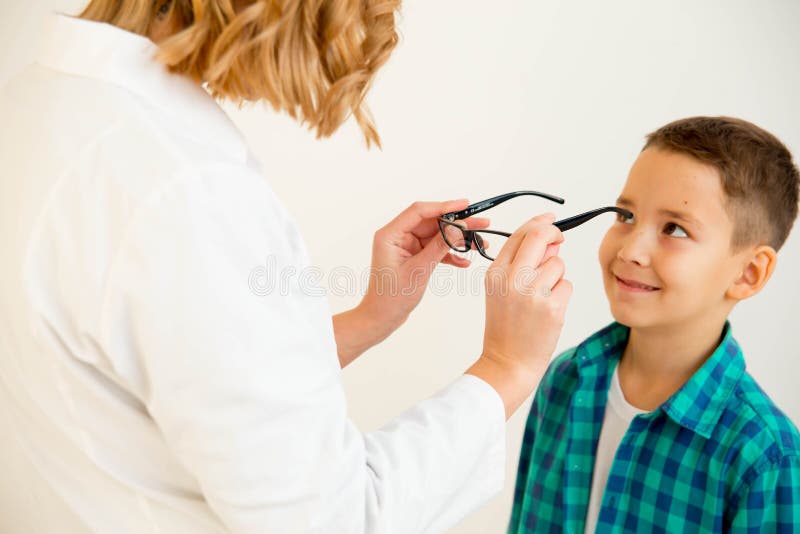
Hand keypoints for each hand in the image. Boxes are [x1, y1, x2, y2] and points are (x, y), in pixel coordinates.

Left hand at [333, 199, 488, 366]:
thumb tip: (457, 227)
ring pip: (436, 236)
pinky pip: (434, 249)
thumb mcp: (419, 270)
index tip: (465, 205)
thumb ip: (438, 247)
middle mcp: (397, 236)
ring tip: (480, 242)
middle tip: (481, 224)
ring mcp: (406, 247)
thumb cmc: (392, 297)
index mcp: (390, 235)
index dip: (444, 206)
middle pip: (431, 222)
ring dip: (457, 240)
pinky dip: (449, 254)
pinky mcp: (413, 257)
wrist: (381, 318)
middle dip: (457, 224)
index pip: (419, 211)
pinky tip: (465, 261)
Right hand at [467, 213, 572, 417]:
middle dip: (554, 234)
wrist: (507, 362)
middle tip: (559, 240)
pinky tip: (549, 311)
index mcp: (495, 272)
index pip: (520, 234)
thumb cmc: (506, 327)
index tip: (550, 220)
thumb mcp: (501, 290)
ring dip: (556, 277)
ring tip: (542, 298)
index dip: (539, 223)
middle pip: (541, 237)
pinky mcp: (552, 307)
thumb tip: (551, 241)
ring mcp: (532, 292)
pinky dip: (562, 295)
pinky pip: (567, 285)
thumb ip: (521, 263)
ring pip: (558, 264)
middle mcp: (511, 279)